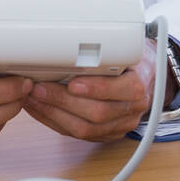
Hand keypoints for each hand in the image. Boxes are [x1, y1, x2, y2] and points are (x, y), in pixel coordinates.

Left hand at [23, 40, 169, 141]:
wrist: (146, 76)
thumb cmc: (132, 59)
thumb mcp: (125, 46)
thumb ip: (106, 49)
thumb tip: (69, 46)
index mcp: (140, 84)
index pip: (123, 91)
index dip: (97, 89)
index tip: (73, 83)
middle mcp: (133, 109)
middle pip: (98, 113)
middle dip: (63, 102)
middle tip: (39, 88)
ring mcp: (120, 125)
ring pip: (84, 129)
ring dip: (53, 114)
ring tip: (33, 99)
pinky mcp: (106, 134)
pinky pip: (77, 135)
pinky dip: (54, 122)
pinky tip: (39, 109)